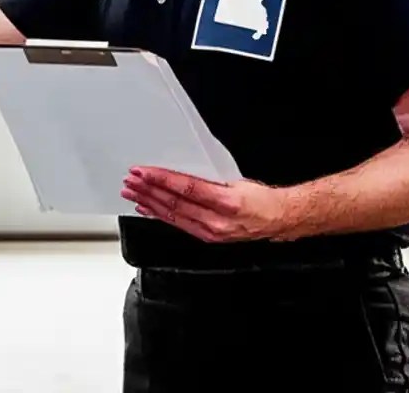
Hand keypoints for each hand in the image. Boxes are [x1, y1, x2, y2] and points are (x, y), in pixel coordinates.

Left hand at [120, 166, 298, 242]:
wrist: (277, 219)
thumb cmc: (260, 199)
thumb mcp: (236, 181)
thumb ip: (208, 180)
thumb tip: (180, 174)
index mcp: (226, 202)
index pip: (186, 188)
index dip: (161, 179)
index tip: (144, 172)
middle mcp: (216, 220)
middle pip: (174, 203)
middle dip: (148, 190)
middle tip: (131, 180)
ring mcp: (210, 231)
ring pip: (172, 215)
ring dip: (148, 202)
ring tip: (131, 192)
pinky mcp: (207, 237)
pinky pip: (178, 224)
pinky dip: (159, 215)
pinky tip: (146, 208)